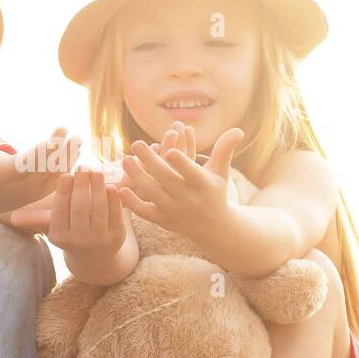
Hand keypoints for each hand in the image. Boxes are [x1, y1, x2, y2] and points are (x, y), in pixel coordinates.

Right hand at [0, 127, 78, 212]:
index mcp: (8, 177)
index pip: (28, 164)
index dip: (42, 152)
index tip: (54, 139)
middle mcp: (26, 187)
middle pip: (46, 167)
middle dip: (58, 149)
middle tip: (66, 130)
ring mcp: (38, 191)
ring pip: (57, 172)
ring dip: (69, 155)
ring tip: (78, 138)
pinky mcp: (46, 192)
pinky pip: (62, 177)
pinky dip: (71, 162)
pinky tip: (78, 147)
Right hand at [45, 169, 126, 265]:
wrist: (96, 258)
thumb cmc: (70, 233)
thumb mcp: (53, 227)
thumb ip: (36, 218)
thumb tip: (12, 217)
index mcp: (60, 237)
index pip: (60, 210)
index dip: (64, 191)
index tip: (66, 174)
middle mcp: (79, 241)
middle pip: (80, 208)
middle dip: (81, 185)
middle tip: (82, 166)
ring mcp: (99, 240)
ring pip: (98, 209)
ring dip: (97, 187)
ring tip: (96, 171)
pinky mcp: (117, 237)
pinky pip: (115, 214)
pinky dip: (113, 199)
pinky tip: (110, 185)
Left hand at [118, 125, 243, 236]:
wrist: (213, 228)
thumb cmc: (215, 192)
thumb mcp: (221, 172)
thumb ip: (224, 149)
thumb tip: (238, 129)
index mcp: (203, 185)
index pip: (192, 173)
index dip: (182, 163)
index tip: (170, 150)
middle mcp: (189, 199)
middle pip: (167, 180)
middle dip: (151, 162)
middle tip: (136, 144)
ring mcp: (174, 211)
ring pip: (153, 194)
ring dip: (137, 178)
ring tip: (125, 160)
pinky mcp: (163, 220)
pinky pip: (145, 212)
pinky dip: (132, 203)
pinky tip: (120, 189)